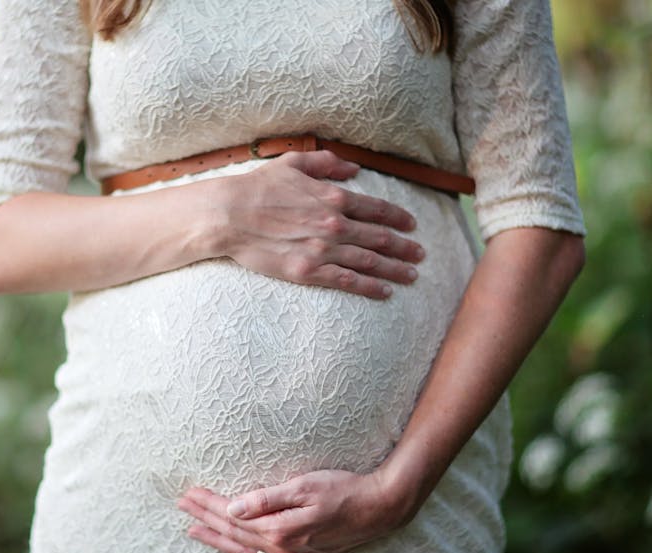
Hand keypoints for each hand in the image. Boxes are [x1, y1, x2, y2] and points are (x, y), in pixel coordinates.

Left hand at [176, 469, 407, 552]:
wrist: (378, 509)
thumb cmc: (343, 490)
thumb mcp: (303, 486)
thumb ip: (266, 499)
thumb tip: (233, 507)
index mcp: (279, 528)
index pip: (232, 514)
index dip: (208, 503)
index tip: (189, 493)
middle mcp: (282, 547)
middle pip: (233, 533)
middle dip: (205, 518)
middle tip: (182, 506)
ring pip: (244, 550)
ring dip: (217, 539)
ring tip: (194, 531)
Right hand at [212, 151, 425, 299]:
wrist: (230, 215)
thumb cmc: (257, 187)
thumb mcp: (293, 163)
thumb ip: (326, 163)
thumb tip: (353, 168)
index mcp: (333, 197)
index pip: (376, 210)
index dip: (398, 218)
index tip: (412, 225)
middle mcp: (335, 224)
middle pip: (380, 238)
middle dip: (404, 247)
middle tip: (421, 254)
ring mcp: (323, 250)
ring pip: (370, 262)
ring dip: (395, 269)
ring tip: (412, 275)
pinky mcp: (309, 271)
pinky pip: (347, 281)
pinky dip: (370, 286)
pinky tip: (385, 291)